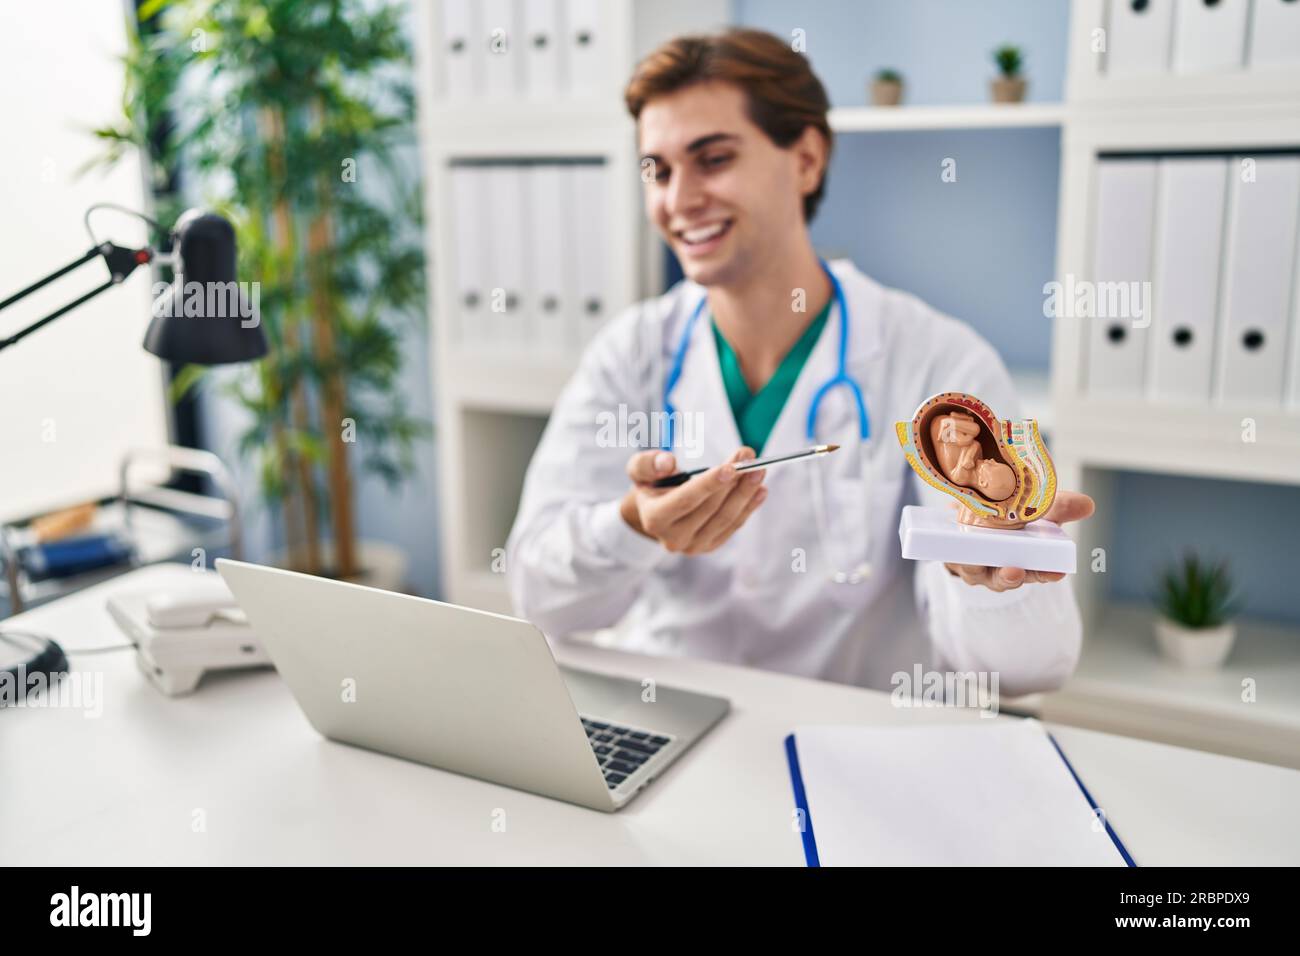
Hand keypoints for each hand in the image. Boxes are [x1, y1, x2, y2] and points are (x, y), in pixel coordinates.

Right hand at [619, 446, 767, 554]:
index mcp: (654, 519)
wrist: (655, 510)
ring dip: (746, 493)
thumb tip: (667, 463)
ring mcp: (694, 546)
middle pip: (710, 509)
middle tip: (748, 457)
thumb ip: (648, 463)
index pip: (686, 500)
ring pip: (725, 518)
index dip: (708, 484)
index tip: (730, 467)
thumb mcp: (641, 468)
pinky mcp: (710, 546)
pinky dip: (749, 507)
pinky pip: (733, 526)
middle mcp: (674, 539)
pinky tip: (760, 489)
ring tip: (759, 470)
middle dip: (733, 482)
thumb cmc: (651, 483)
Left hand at [944, 490, 1094, 591]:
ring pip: (975, 571)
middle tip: (1015, 570)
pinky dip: (953, 549)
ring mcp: (973, 567)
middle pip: (1004, 579)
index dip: (1046, 574)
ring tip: (976, 556)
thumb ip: (1058, 509)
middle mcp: (998, 571)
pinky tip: (952, 540)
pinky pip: (952, 556)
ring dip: (976, 564)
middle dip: (1010, 577)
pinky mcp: (951, 556)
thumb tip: (1087, 504)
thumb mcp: (1036, 512)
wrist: (970, 514)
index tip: (1056, 572)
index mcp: (1024, 564)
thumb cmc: (1010, 519)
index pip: (1039, 574)